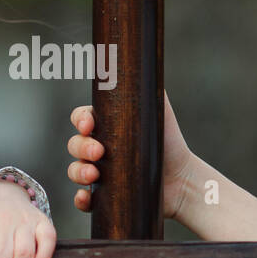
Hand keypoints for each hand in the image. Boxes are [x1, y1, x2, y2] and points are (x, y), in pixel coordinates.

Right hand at [67, 92, 193, 219]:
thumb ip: (146, 85)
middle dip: (81, 147)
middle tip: (100, 152)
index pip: (81, 119)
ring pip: (74, 170)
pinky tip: (88, 197)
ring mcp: (99, 173)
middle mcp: (98, 148)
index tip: (89, 125)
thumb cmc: (168, 141)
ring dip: (78, 172)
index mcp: (106, 126)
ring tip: (95, 175)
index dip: (80, 121)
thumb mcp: (158, 108)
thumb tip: (137, 58)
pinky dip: (81, 199)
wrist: (182, 177)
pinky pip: (83, 199)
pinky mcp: (104, 197)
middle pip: (74, 144)